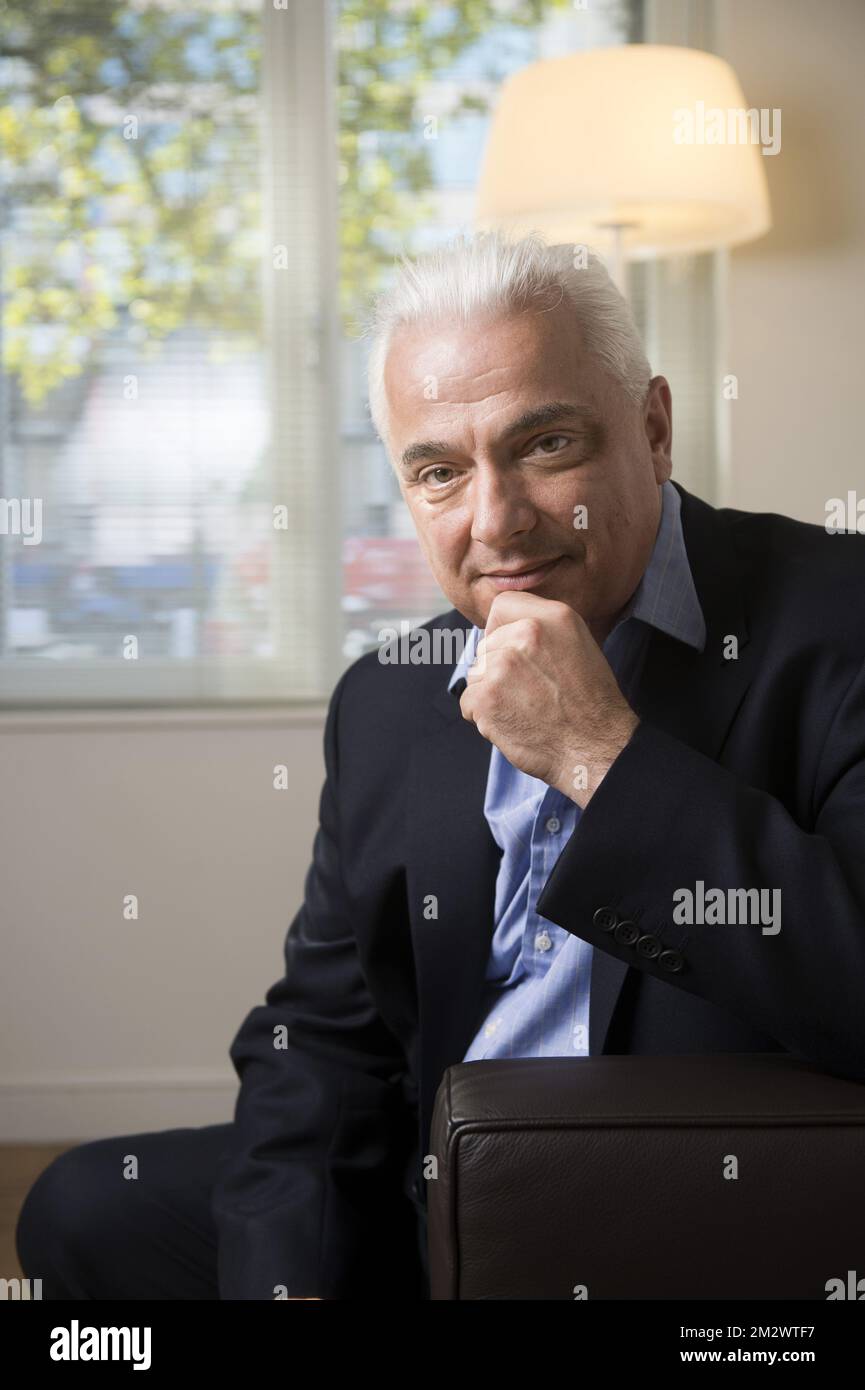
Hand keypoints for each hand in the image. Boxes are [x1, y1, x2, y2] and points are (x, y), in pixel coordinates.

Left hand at [459, 591, 638, 808]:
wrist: (596, 746)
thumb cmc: (590, 702)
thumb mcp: (578, 645)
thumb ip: (542, 629)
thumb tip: (503, 629)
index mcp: (554, 616)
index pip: (502, 605)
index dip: (500, 630)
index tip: (511, 652)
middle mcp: (526, 633)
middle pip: (485, 646)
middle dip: (497, 669)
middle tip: (527, 692)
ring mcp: (503, 665)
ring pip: (475, 675)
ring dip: (490, 694)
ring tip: (524, 709)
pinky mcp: (486, 696)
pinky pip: (468, 702)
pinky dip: (483, 717)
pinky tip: (513, 724)